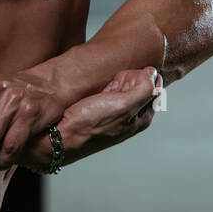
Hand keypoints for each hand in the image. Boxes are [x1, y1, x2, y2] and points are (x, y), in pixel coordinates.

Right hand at [12, 67, 162, 171]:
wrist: (58, 138)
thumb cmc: (89, 124)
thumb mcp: (122, 106)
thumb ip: (143, 89)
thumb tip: (154, 73)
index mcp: (141, 118)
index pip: (153, 87)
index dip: (141, 78)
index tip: (126, 80)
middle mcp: (130, 116)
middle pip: (138, 85)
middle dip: (126, 80)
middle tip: (109, 87)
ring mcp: (114, 113)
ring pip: (122, 86)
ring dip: (113, 82)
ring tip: (99, 92)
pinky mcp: (99, 110)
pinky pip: (108, 91)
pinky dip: (103, 87)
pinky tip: (94, 93)